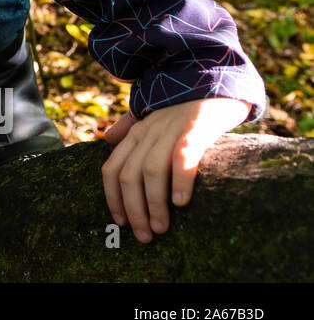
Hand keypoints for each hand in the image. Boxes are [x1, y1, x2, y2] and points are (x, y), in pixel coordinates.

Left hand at [101, 97, 250, 242]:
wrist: (215, 83)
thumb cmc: (183, 110)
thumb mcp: (152, 118)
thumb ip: (129, 128)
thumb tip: (106, 138)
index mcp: (135, 134)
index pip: (111, 169)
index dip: (113, 198)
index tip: (120, 223)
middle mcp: (147, 133)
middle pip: (128, 175)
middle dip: (133, 210)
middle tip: (144, 236)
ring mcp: (169, 130)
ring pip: (151, 171)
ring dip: (153, 203)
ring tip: (162, 228)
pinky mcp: (195, 129)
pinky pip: (182, 157)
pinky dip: (179, 181)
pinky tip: (181, 203)